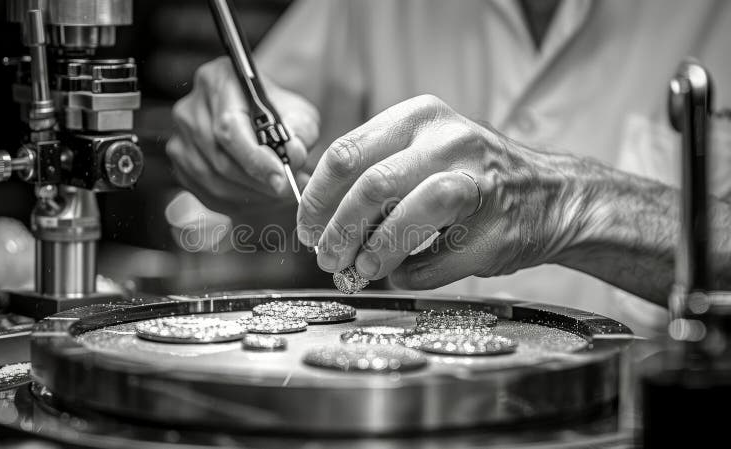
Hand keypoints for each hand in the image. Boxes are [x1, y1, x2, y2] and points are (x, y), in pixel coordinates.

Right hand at [167, 57, 319, 210]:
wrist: (258, 119)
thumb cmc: (278, 113)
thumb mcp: (299, 114)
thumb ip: (301, 132)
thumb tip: (293, 155)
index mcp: (218, 81)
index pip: (229, 127)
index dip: (255, 158)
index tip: (281, 178)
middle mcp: (191, 108)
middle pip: (220, 158)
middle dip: (257, 182)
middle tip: (287, 191)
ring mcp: (180, 138)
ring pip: (213, 180)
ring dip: (251, 195)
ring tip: (279, 194)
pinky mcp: (181, 165)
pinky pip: (207, 194)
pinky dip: (237, 202)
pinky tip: (260, 198)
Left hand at [297, 95, 584, 288]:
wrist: (552, 197)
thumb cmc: (474, 176)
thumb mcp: (425, 150)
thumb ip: (375, 171)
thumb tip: (320, 219)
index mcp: (421, 117)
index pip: (346, 153)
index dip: (317, 198)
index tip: (307, 227)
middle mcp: (450, 141)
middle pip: (369, 187)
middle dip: (337, 231)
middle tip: (327, 257)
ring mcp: (478, 185)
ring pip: (403, 220)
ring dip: (371, 254)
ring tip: (360, 270)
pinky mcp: (495, 231)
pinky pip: (432, 263)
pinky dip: (408, 275)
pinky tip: (404, 273)